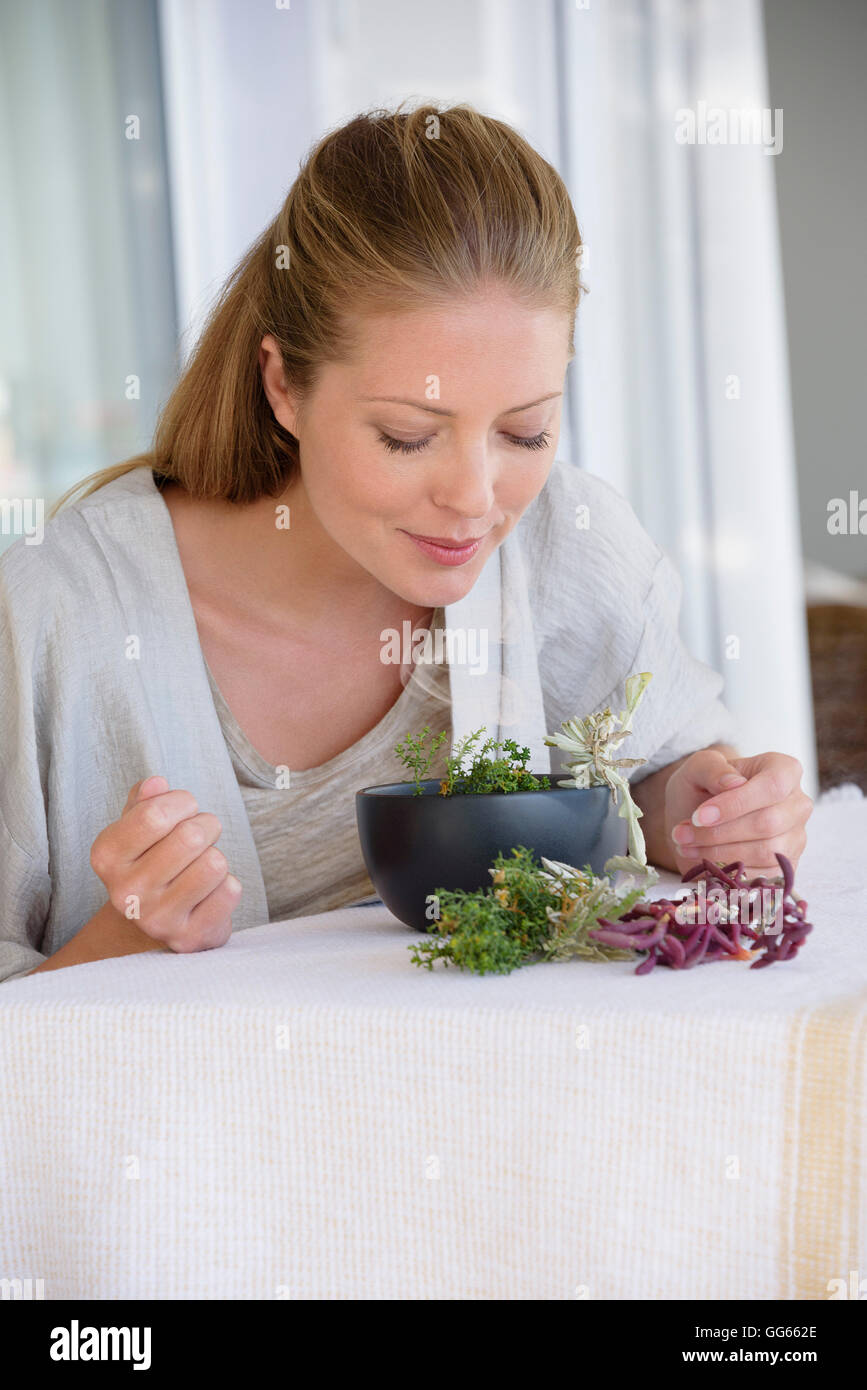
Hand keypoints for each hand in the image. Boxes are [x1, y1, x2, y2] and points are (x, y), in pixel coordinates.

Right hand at [89, 775, 242, 951]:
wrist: (156, 921)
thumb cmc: (152, 860)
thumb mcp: (138, 827)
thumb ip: (145, 800)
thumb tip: (156, 783)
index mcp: (106, 857)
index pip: (155, 814)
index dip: (182, 802)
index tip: (185, 808)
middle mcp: (125, 892)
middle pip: (190, 837)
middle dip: (206, 826)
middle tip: (200, 835)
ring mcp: (156, 919)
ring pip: (214, 863)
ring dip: (216, 857)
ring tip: (201, 865)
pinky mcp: (188, 938)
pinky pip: (230, 891)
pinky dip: (227, 886)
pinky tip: (209, 894)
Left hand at [664, 748, 812, 880]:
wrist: (700, 819)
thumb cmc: (703, 787)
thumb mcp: (697, 768)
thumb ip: (712, 768)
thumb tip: (733, 783)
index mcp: (784, 770)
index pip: (772, 786)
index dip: (735, 804)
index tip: (698, 817)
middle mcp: (798, 804)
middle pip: (768, 823)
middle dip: (719, 833)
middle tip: (681, 834)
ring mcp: (795, 837)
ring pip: (766, 852)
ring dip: (719, 854)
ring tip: (687, 846)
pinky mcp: (786, 866)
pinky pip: (764, 876)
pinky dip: (730, 873)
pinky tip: (704, 863)